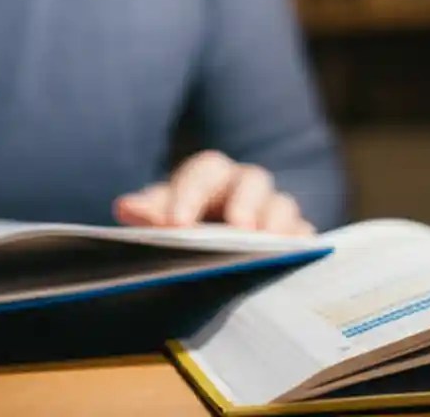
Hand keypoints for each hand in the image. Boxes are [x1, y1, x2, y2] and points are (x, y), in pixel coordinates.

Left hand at [113, 150, 314, 235]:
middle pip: (253, 180)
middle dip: (245, 202)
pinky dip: (297, 245)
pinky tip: (290, 259)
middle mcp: (246, 187)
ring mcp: (274, 212)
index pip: (204, 170)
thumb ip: (149, 213)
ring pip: (282, 206)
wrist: (213, 253)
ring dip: (275, 223)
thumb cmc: (184, 228)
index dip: (191, 193)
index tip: (176, 224)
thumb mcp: (165, 218)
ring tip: (265, 245)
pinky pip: (303, 237)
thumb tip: (127, 207)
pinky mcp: (294, 238)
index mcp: (210, 177)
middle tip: (238, 227)